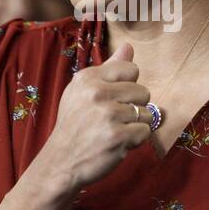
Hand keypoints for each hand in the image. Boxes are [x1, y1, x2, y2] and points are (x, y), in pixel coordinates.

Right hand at [39, 42, 151, 192]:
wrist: (61, 162)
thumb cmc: (75, 125)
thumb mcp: (82, 91)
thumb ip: (109, 68)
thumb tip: (129, 47)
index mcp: (88, 77)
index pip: (131, 69)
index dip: (127, 86)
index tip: (113, 99)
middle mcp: (97, 93)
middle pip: (144, 91)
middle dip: (134, 107)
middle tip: (113, 119)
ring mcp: (108, 115)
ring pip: (147, 113)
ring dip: (135, 126)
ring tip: (114, 131)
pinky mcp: (118, 136)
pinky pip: (146, 132)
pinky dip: (135, 140)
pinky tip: (117, 143)